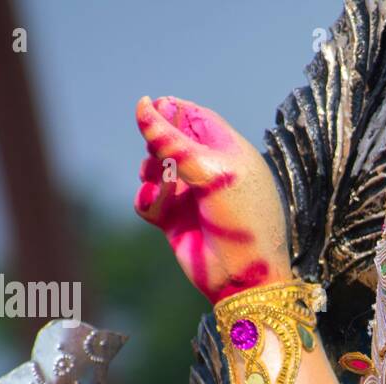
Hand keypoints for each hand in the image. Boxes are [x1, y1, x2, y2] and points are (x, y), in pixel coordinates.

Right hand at [134, 95, 287, 302]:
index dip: (173, 111)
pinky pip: (148, 200)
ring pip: (154, 169)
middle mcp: (210, 172)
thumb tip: (142, 104)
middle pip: (170, 141)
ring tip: (162, 185)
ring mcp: (191, 196)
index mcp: (231, 153)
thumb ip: (173, 141)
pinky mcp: (174, 221)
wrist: (243, 278)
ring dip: (151, 173)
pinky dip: (148, 200)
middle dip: (158, 144)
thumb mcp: (210, 172)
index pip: (197, 118)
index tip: (151, 106)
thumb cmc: (240, 220)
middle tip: (159, 155)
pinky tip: (155, 206)